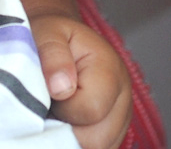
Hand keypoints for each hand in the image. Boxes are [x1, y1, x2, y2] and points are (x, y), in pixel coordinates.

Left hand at [32, 13, 134, 148]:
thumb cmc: (53, 37)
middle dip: (65, 129)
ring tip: (55, 113)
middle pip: (97, 139)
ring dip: (69, 138)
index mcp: (111, 70)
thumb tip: (62, 88)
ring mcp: (120, 120)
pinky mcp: (111, 135)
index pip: (92, 109)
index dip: (63, 108)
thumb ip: (53, 55)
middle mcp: (123, 99)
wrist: (61, 42)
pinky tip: (63, 124)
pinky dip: (74, 142)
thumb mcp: (47, 33)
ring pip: (97, 148)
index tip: (49, 93)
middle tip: (48, 108)